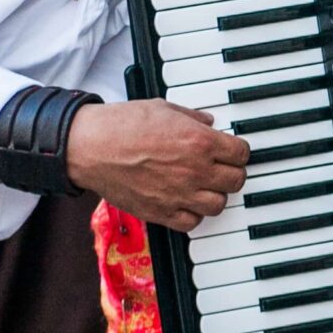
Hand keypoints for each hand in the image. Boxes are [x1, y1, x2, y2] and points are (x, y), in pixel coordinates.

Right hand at [66, 99, 249, 230]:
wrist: (90, 146)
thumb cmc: (122, 124)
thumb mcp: (165, 108)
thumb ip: (192, 117)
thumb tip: (209, 122)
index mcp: (200, 141)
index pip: (242, 153)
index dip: (238, 151)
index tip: (232, 151)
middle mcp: (195, 170)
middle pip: (236, 180)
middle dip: (232, 173)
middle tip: (222, 169)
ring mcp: (178, 194)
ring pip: (219, 204)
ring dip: (215, 195)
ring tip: (205, 187)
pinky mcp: (159, 212)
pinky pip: (192, 223)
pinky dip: (193, 215)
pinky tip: (186, 203)